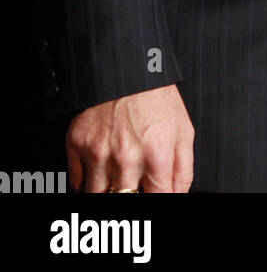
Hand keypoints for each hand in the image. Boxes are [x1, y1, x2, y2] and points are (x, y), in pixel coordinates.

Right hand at [66, 84, 194, 192]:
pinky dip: (87, 182)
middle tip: (131, 187)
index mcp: (156, 156)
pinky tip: (99, 170)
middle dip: (129, 197)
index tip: (152, 194)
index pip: (157, 201)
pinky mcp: (77, 145)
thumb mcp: (183, 131)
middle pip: (122, 203)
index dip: (157, 202)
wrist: (125, 68)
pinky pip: (77, 183)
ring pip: (96, 198)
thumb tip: (177, 197)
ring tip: (115, 180)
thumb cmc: (157, 99)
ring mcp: (98, 153)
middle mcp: (126, 159)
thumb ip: (183, 171)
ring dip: (106, 192)